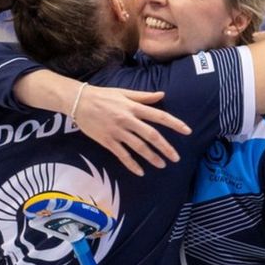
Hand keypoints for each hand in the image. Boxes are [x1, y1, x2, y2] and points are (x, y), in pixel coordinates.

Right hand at [73, 85, 191, 175]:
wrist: (77, 101)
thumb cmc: (102, 95)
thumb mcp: (124, 92)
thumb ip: (144, 97)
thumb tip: (162, 95)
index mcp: (133, 107)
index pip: (159, 116)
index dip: (175, 124)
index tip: (188, 131)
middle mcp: (127, 120)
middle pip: (151, 136)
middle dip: (166, 148)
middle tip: (176, 158)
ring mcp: (117, 131)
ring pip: (138, 147)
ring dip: (152, 157)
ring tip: (162, 165)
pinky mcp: (107, 140)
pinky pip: (122, 155)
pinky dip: (132, 164)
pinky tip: (140, 172)